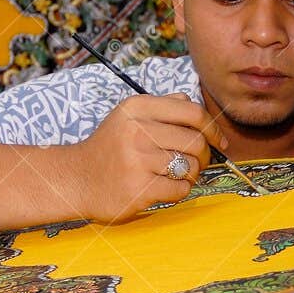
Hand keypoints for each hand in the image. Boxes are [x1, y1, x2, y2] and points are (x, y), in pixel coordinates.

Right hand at [65, 94, 226, 222]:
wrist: (76, 179)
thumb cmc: (109, 148)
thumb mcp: (128, 117)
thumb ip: (161, 106)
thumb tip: (192, 101)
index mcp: (137, 108)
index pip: (192, 111)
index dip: (212, 127)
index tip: (217, 141)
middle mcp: (136, 130)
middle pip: (195, 141)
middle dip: (204, 156)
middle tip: (196, 163)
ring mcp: (137, 160)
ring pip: (190, 166)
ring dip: (190, 175)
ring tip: (175, 175)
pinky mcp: (138, 188)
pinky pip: (180, 189)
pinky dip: (180, 191)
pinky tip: (164, 188)